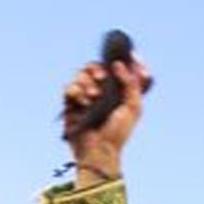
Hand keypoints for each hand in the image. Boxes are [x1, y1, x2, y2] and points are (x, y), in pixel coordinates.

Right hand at [61, 58, 148, 177]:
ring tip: (94, 97)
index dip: (124, 60)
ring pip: (81, 74)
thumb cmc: (118, 132)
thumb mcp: (133, 108)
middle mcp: (102, 90)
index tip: (128, 54)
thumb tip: (119, 64)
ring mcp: (85, 95)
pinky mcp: (72, 102)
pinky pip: (69, 87)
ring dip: (87, 83)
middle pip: (95, 66)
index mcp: (118, 90)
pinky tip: (84, 103)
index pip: (119, 68)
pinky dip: (76, 92)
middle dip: (97, 69)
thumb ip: (131, 84)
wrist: (98, 149)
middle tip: (102, 77)